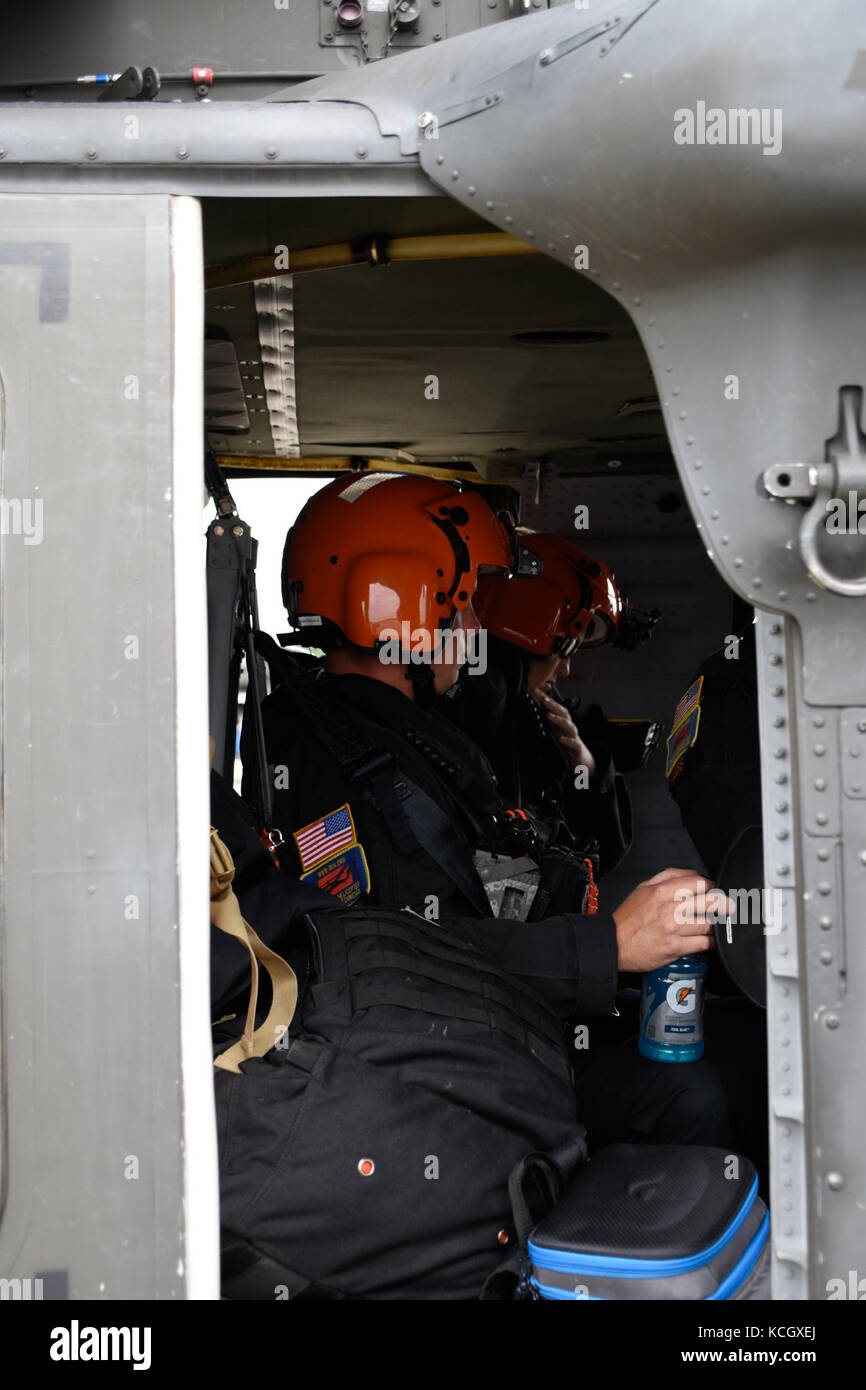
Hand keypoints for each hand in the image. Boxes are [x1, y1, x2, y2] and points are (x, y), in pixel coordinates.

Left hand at [537, 692, 596, 776]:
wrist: (581, 758)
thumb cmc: (568, 742)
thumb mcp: (557, 729)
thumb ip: (551, 719)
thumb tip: (541, 706)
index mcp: (564, 722)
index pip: (556, 708)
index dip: (548, 700)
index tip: (538, 692)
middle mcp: (570, 727)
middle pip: (564, 713)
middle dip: (553, 705)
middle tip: (543, 699)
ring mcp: (574, 737)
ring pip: (569, 726)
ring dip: (559, 720)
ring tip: (548, 716)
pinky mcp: (577, 748)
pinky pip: (574, 743)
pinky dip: (568, 740)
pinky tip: (561, 739)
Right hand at [612, 868, 729, 972]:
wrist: (614, 943)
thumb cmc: (628, 918)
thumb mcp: (644, 887)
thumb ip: (669, 876)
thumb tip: (691, 874)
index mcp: (663, 891)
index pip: (700, 882)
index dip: (713, 886)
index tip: (715, 892)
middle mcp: (671, 909)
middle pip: (711, 902)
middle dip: (724, 904)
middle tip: (727, 908)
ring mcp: (674, 929)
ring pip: (710, 924)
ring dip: (716, 925)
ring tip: (714, 924)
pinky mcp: (676, 948)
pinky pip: (703, 944)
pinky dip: (709, 942)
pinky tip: (706, 939)